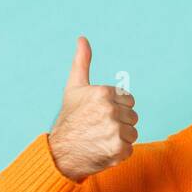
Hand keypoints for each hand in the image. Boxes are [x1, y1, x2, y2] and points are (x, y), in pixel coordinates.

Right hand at [48, 35, 138, 181]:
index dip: (116, 108)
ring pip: (133, 133)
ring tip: (101, 139)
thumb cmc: (69, 119)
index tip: (100, 115)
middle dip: (119, 123)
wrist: (59, 153)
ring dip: (120, 138)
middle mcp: (110, 111)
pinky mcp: (118, 150)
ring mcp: (115, 131)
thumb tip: (82, 38)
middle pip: (132, 116)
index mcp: (103, 93)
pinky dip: (118, 152)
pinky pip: (130, 149)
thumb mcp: (74, 87)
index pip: (129, 100)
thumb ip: (82, 62)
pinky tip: (102, 150)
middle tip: (99, 128)